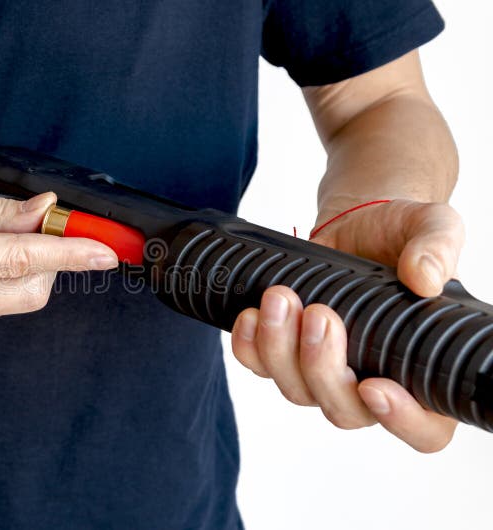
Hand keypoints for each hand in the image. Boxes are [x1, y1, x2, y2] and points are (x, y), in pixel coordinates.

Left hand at [231, 199, 463, 451]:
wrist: (357, 222)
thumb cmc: (401, 234)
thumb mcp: (433, 229)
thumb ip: (437, 250)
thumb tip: (424, 280)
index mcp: (424, 367)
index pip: (424, 427)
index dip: (401, 419)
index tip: (373, 386)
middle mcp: (374, 380)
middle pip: (345, 410)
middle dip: (323, 368)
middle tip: (319, 314)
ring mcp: (324, 372)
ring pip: (296, 390)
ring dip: (280, 349)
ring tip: (281, 298)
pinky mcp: (287, 353)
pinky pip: (260, 367)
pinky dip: (249, 345)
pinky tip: (251, 314)